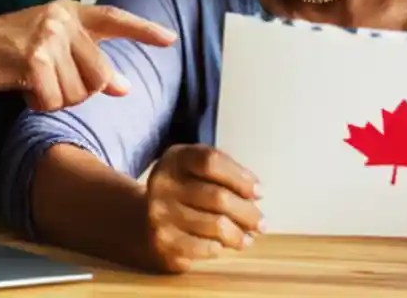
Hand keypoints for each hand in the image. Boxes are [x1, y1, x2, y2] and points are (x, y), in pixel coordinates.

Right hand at [0, 0, 176, 110]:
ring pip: (79, 93)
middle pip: (100, 76)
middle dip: (80, 92)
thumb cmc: (6, 50)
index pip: (114, 19)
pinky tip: (23, 91)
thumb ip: (88, 60)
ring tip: (33, 84)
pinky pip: (54, 100)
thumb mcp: (51, 48)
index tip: (171, 39)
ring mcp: (48, 36)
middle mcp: (63, 18)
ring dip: (57, 100)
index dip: (144, 30)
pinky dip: (40, 104)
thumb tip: (124, 87)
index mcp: (70, 11)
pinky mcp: (33, 58)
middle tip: (52, 85)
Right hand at [142, 145, 264, 272]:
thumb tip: (256, 194)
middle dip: (247, 213)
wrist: (145, 220)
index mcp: (176, 158)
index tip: (258, 192)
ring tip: (247, 237)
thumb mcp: (199, 171)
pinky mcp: (163, 240)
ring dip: (239, 234)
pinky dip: (221, 247)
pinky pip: (205, 247)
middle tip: (261, 223)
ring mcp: (160, 212)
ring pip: (216, 225)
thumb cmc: (185, 192)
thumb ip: (227, 174)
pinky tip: (224, 246)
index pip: (211, 161)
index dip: (240, 177)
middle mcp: (163, 182)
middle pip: (218, 197)